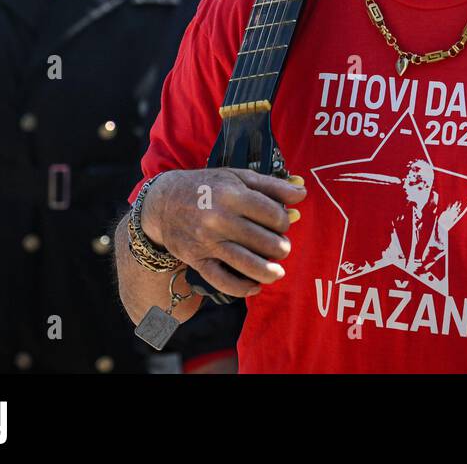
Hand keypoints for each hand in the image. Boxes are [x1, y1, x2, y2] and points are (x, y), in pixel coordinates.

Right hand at [142, 168, 305, 298]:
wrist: (163, 202)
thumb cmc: (208, 187)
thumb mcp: (238, 177)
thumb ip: (273, 185)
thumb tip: (302, 192)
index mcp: (232, 194)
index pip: (273, 215)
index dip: (284, 222)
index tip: (282, 223)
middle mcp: (219, 219)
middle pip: (264, 241)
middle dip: (280, 247)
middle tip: (281, 247)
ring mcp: (207, 242)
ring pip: (248, 264)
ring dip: (269, 272)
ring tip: (277, 271)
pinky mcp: (197, 260)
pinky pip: (223, 281)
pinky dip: (243, 288)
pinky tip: (255, 286)